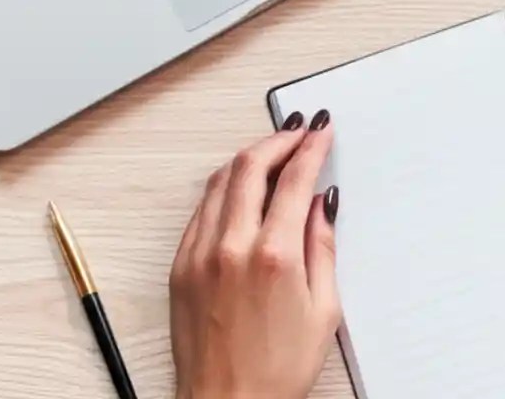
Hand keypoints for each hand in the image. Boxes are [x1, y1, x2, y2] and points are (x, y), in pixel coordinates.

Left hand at [170, 110, 341, 398]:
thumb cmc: (276, 371)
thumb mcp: (323, 310)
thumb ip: (322, 248)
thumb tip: (322, 206)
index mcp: (272, 257)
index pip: (294, 180)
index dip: (311, 148)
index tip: (321, 133)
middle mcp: (230, 248)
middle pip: (250, 166)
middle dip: (278, 141)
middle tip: (299, 132)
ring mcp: (199, 255)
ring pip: (220, 182)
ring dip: (248, 158)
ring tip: (272, 151)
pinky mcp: (180, 267)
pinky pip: (202, 210)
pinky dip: (224, 188)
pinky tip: (241, 189)